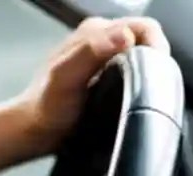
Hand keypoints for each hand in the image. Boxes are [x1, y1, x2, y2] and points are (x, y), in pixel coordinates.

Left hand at [13, 17, 170, 153]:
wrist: (36, 130)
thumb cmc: (47, 107)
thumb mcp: (66, 77)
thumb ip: (92, 52)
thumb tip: (125, 36)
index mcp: (96, 31)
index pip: (144, 27)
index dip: (157, 48)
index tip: (157, 73)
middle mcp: (103, 39)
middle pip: (147, 41)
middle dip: (155, 62)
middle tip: (149, 89)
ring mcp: (107, 57)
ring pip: (144, 57)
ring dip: (149, 74)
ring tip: (141, 96)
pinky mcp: (109, 74)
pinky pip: (137, 72)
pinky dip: (142, 84)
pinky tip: (132, 99)